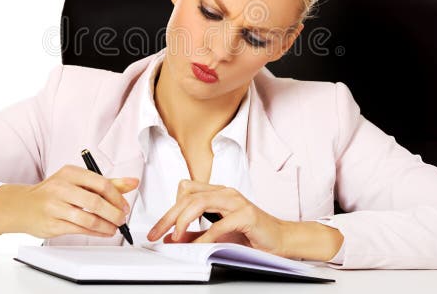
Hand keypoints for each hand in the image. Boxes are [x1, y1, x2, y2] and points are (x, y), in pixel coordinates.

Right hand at [0, 164, 138, 238]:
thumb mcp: (77, 181)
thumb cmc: (53, 192)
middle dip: (114, 213)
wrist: (22, 206)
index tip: (124, 206)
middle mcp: (61, 187)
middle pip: (96, 202)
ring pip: (88, 218)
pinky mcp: (52, 224)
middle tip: (122, 219)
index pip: (101, 183)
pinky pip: (79, 229)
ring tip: (114, 227)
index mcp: (70, 172)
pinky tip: (103, 232)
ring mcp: (55, 206)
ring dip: (106, 226)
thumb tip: (132, 182)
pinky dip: (95, 233)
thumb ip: (105, 182)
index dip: (117, 197)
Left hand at [146, 180, 288, 256]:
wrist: (280, 238)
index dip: (169, 208)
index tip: (158, 229)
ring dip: (182, 220)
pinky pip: (221, 223)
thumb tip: (172, 237)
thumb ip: (196, 234)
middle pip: (187, 196)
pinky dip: (206, 236)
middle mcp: (225, 192)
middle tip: (156, 233)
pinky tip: (200, 246)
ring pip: (199, 201)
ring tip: (176, 237)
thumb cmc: (250, 233)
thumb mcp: (217, 234)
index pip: (185, 191)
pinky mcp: (246, 214)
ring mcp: (236, 201)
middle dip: (168, 217)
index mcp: (217, 193)